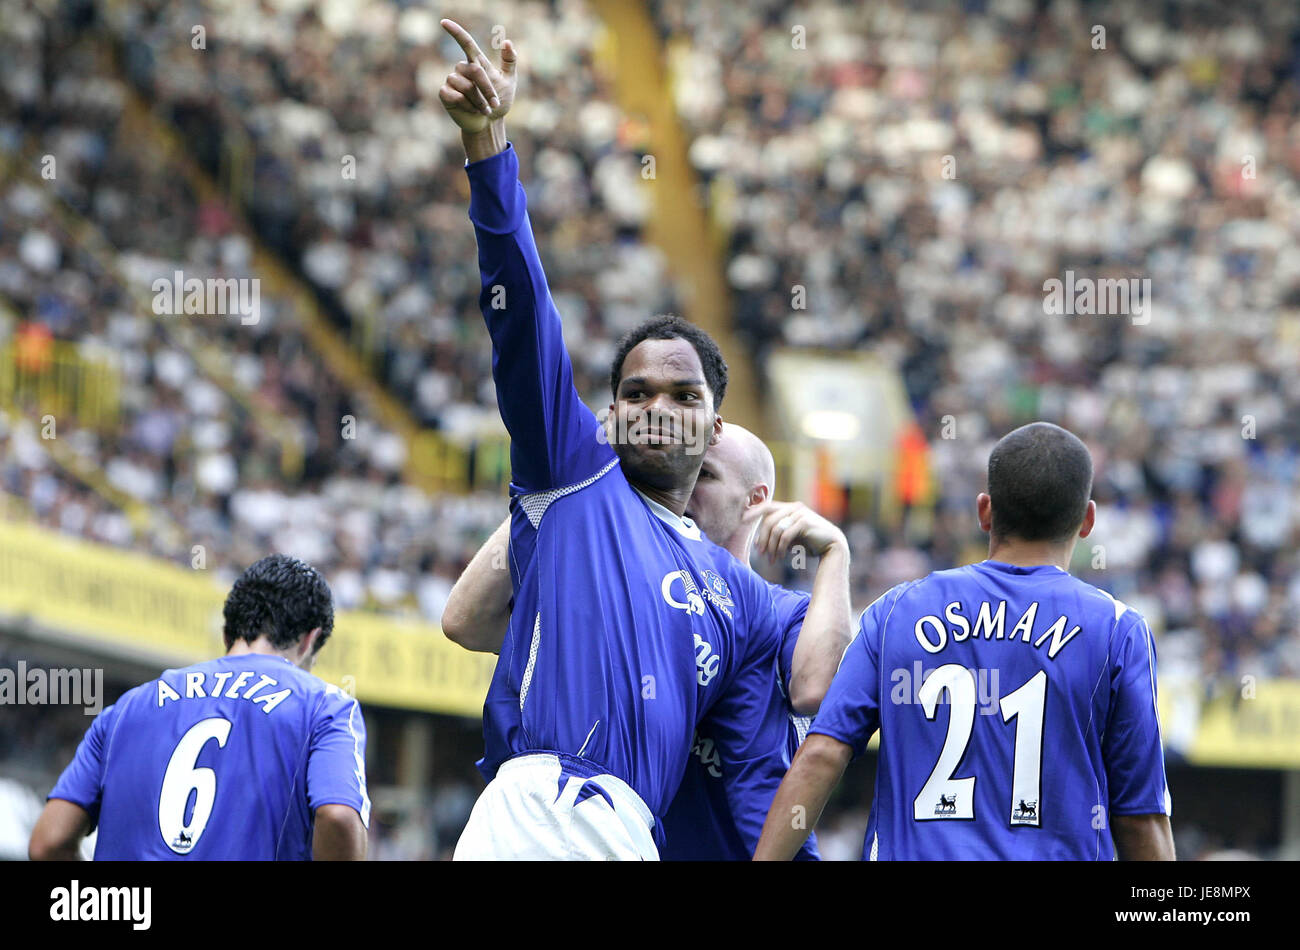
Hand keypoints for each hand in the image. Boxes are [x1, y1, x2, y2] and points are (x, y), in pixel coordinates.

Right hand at [438, 19, 516, 134]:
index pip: (466, 43)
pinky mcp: (445, 94)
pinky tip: (472, 111)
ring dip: (479, 101)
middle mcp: (462, 69)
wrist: (490, 123)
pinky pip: (456, 96)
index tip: (444, 22)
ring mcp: (452, 81)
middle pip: (474, 70)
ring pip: (465, 85)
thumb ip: (509, 61)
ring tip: (484, 110)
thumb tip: (507, 41)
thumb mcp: (510, 81)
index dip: (455, 32)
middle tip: (495, 104)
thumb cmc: (499, 101)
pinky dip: (468, 106)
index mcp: (476, 63)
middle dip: (487, 88)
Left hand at [747, 501, 847, 560]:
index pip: (766, 506)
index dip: (753, 512)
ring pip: (776, 529)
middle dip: (762, 538)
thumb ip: (778, 534)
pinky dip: (780, 548)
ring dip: (772, 546)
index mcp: (789, 508)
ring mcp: (800, 513)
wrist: (832, 546)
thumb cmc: (809, 543)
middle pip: (768, 520)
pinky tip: (781, 557)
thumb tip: (759, 541)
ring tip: (772, 559)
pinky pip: (785, 535)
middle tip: (760, 552)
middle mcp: (794, 508)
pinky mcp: (805, 522)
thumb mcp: (791, 537)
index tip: (741, 520)